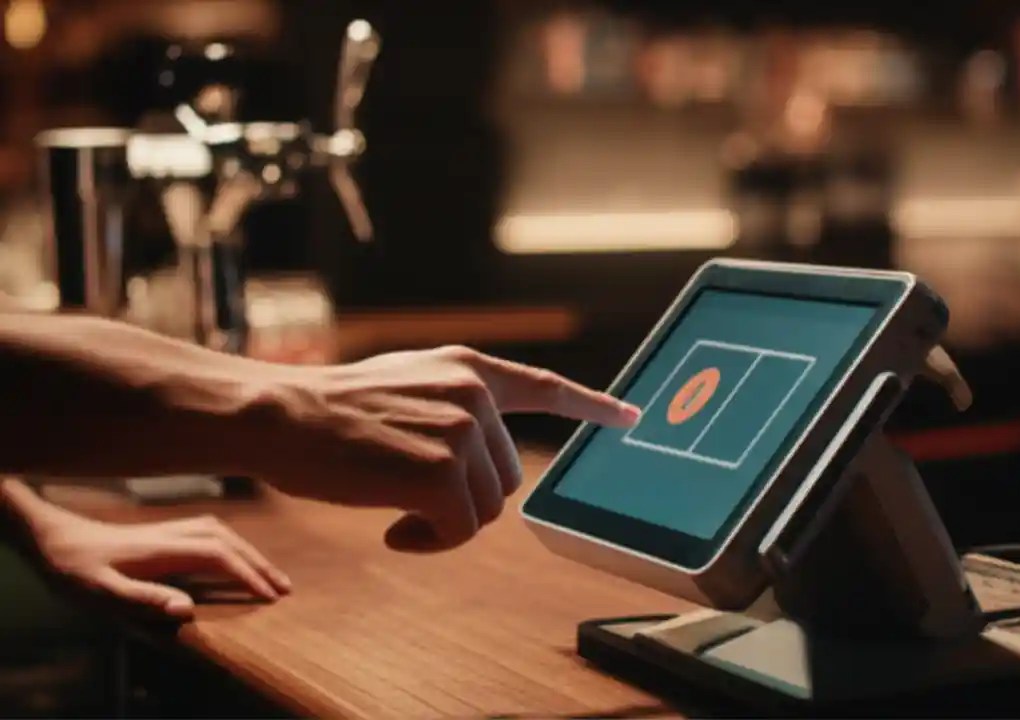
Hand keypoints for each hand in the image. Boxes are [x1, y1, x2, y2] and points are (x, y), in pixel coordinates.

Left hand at [1, 481, 288, 618]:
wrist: (54, 539)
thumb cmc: (75, 571)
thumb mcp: (102, 593)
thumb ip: (144, 600)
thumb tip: (188, 610)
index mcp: (165, 549)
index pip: (220, 557)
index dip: (248, 576)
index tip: (270, 598)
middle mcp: (174, 533)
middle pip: (230, 542)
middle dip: (260, 564)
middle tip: (285, 588)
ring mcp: (170, 529)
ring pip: (224, 534)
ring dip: (251, 552)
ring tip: (270, 575)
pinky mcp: (165, 532)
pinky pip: (213, 533)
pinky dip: (235, 544)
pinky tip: (237, 555)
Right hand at [259, 346, 639, 550]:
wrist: (282, 415)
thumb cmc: (333, 410)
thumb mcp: (407, 384)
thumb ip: (455, 405)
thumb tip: (488, 456)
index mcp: (469, 368)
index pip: (545, 386)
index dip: (591, 405)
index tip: (630, 416)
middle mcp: (475, 395)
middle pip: (506, 478)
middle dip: (464, 500)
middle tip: (411, 501)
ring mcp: (461, 432)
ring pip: (485, 510)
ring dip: (444, 524)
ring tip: (396, 510)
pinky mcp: (441, 473)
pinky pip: (460, 532)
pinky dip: (429, 542)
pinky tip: (393, 530)